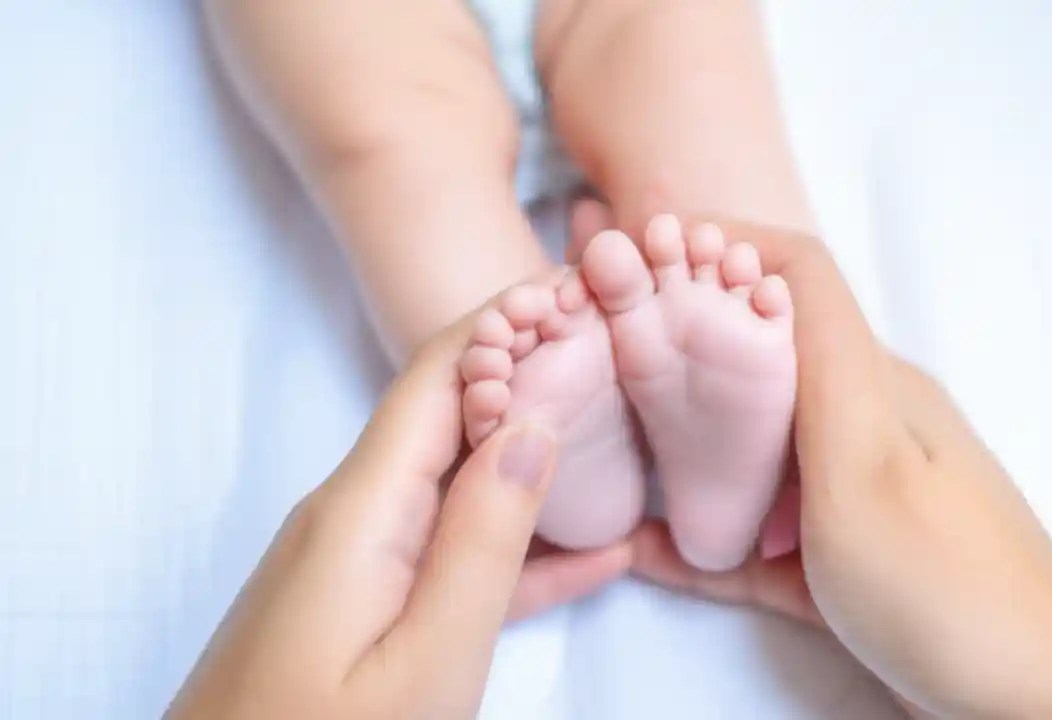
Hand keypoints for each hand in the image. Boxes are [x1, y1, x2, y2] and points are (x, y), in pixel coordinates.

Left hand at [168, 321, 630, 718]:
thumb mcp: (426, 658)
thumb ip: (483, 541)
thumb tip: (533, 424)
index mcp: (363, 508)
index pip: (440, 375)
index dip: (507, 321)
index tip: (582, 288)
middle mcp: (352, 513)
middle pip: (449, 414)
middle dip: (530, 370)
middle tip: (618, 344)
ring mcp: (355, 559)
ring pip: (458, 480)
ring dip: (532, 451)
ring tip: (616, 426)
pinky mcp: (360, 602)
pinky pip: (448, 550)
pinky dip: (514, 541)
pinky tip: (589, 549)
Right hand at [632, 218, 1051, 718]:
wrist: (1036, 705)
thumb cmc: (947, 584)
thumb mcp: (866, 467)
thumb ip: (810, 375)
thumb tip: (747, 289)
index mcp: (874, 385)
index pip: (796, 276)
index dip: (721, 243)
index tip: (636, 251)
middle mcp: (863, 426)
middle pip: (764, 361)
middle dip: (683, 343)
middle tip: (597, 348)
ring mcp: (852, 498)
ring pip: (754, 449)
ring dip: (686, 437)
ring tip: (608, 434)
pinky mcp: (841, 565)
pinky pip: (758, 535)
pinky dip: (704, 534)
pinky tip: (644, 545)